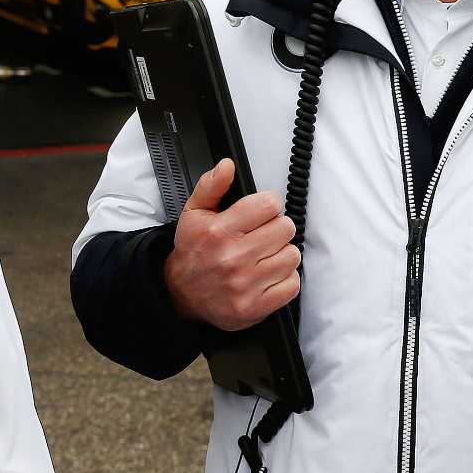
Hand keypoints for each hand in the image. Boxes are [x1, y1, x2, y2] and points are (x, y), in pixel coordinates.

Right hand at [163, 160, 299, 330]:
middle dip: (276, 229)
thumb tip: (227, 166)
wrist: (181, 294)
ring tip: (264, 255)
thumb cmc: (193, 252)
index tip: (262, 212)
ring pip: (292, 256)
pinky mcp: (255, 306)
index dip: (268, 206)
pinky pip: (291, 284)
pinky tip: (267, 275)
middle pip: (285, 228)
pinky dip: (284, 279)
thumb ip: (211, 185)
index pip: (269, 205)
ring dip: (282, 254)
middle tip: (262, 235)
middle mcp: (233, 257)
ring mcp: (245, 284)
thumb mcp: (194, 213)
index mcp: (220, 231)